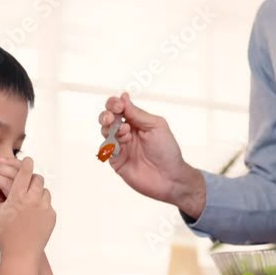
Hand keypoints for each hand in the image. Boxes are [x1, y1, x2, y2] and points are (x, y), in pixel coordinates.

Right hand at [0, 157, 55, 257]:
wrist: (22, 255)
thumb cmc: (3, 237)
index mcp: (19, 197)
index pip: (25, 173)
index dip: (26, 163)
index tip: (27, 158)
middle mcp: (34, 200)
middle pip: (37, 179)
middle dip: (32, 175)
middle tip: (28, 174)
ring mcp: (45, 208)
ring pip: (45, 190)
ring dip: (38, 188)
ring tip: (31, 189)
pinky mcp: (51, 217)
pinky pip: (48, 204)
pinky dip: (42, 202)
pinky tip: (36, 204)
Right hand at [98, 92, 204, 216]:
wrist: (170, 177)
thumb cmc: (167, 150)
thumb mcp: (156, 126)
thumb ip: (137, 113)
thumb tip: (123, 97)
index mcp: (137, 122)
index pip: (120, 108)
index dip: (115, 104)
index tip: (119, 105)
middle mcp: (127, 132)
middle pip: (108, 118)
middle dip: (107, 114)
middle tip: (112, 117)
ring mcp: (121, 147)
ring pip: (105, 132)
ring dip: (109, 128)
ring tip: (123, 131)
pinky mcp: (116, 161)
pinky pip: (106, 149)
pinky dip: (109, 143)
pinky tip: (120, 143)